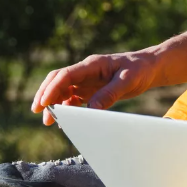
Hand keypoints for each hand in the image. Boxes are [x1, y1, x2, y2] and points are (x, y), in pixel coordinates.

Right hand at [31, 51, 159, 124]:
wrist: (149, 67)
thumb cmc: (139, 70)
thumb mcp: (127, 81)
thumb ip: (109, 94)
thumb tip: (91, 110)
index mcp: (92, 64)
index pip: (66, 75)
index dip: (52, 88)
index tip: (44, 103)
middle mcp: (86, 71)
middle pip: (58, 80)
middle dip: (45, 94)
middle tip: (37, 111)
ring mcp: (87, 79)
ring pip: (63, 89)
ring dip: (54, 103)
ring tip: (48, 121)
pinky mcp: (91, 88)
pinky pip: (73, 96)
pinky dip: (67, 106)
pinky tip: (65, 118)